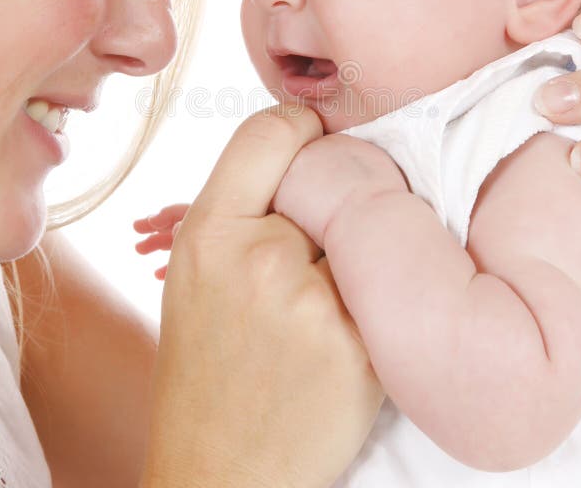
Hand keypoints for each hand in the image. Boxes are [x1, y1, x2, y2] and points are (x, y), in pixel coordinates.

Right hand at [141, 105, 384, 487]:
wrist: (224, 468)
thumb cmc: (208, 362)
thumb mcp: (195, 272)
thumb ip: (243, 207)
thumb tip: (306, 145)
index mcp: (208, 235)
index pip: (268, 133)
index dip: (299, 127)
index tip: (314, 137)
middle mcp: (260, 261)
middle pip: (326, 182)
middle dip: (327, 204)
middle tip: (313, 243)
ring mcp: (315, 306)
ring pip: (363, 232)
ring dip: (354, 253)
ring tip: (319, 300)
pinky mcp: (363, 349)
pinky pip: (385, 285)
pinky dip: (374, 297)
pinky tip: (340, 329)